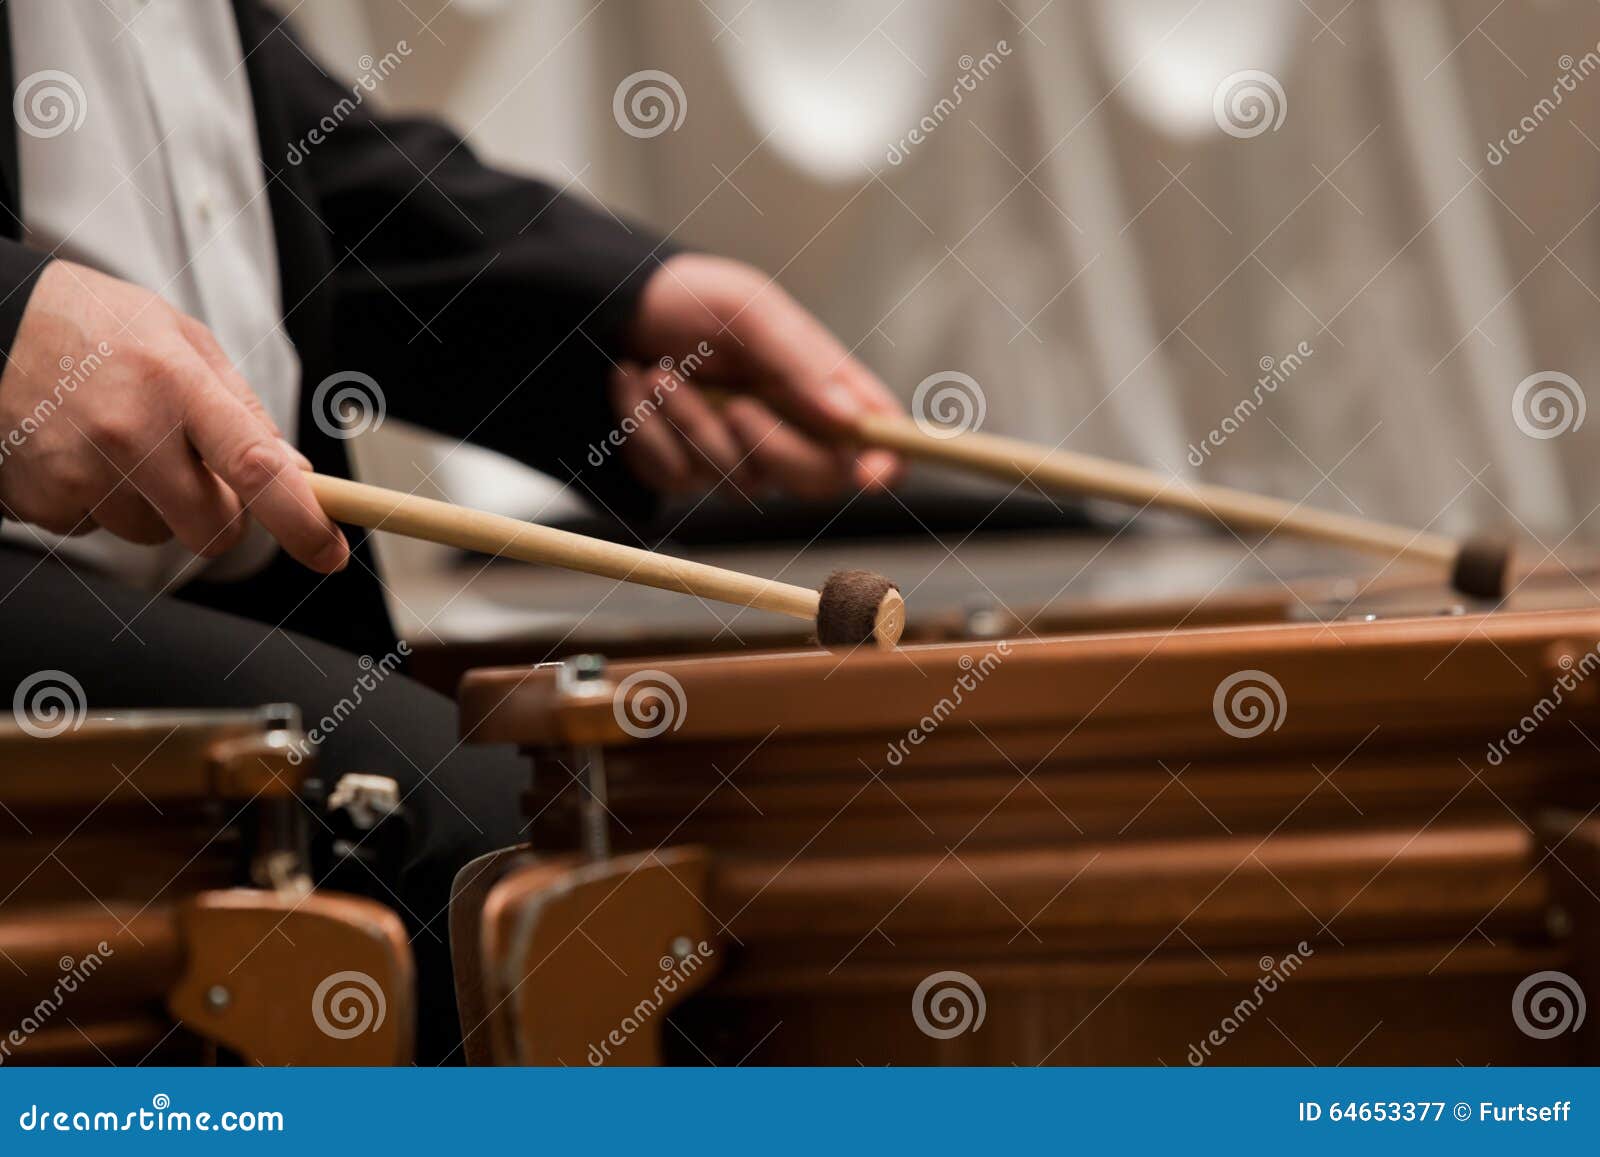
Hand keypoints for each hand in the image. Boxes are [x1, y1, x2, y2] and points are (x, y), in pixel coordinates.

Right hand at [0, 260, 347, 569]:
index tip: (330, 553)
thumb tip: (296, 475)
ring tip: (116, 441)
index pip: (256, 468)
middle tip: (193, 467)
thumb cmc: (97, 328)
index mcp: (177, 384)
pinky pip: (100, 529)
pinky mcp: (42, 502)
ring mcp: (79, 472)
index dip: (302, 521)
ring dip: (153, 504)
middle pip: (212, 530)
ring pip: (155, 534)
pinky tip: (77, 452)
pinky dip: (100, 503)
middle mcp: (128, 433)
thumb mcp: (183, 341)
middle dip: (220, 515)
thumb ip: (243, 409)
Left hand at [613, 253, 902, 499]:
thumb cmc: (694, 298)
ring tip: (658, 370)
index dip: (885, 462)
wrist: (616, 307)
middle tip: (733, 405)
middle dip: (770, 447)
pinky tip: (632, 383)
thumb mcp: (749, 310)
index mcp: (823, 384)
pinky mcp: (684, 470)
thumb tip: (851, 419)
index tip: (871, 476)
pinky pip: (673, 477)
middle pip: (817, 481)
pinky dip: (646, 428)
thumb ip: (801, 361)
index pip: (878, 436)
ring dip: (689, 423)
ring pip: (737, 482)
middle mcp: (789, 427)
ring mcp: (737, 455)